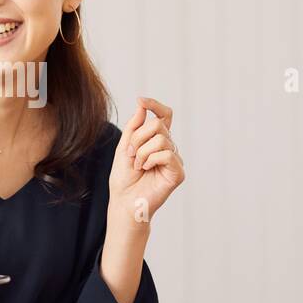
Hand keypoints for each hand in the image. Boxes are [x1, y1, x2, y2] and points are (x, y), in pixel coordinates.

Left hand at [109, 97, 184, 228]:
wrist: (124, 201)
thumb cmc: (124, 178)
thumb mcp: (124, 147)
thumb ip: (133, 127)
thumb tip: (141, 106)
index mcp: (156, 140)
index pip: (164, 116)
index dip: (155, 105)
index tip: (141, 101)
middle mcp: (168, 147)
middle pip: (158, 124)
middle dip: (138, 138)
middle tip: (131, 154)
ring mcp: (174, 160)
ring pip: (161, 139)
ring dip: (142, 152)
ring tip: (138, 166)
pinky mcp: (178, 172)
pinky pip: (167, 154)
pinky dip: (151, 160)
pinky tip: (146, 170)